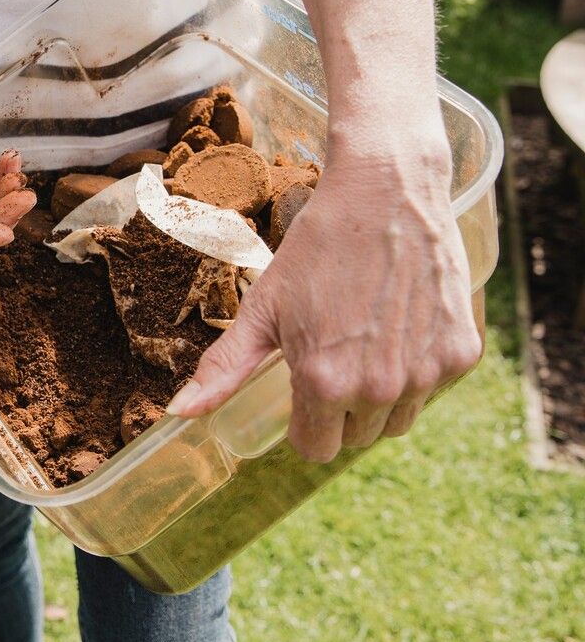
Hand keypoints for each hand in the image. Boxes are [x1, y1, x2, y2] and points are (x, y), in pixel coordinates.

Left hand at [165, 146, 481, 461]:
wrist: (386, 193)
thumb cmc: (317, 248)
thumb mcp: (263, 307)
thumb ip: (224, 368)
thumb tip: (179, 414)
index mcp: (324, 383)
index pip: (314, 448)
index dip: (303, 420)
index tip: (303, 383)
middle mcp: (379, 389)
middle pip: (355, 437)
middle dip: (340, 408)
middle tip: (334, 350)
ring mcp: (426, 374)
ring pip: (397, 420)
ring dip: (381, 396)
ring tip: (365, 339)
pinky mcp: (462, 354)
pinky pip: (434, 388)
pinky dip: (418, 368)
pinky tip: (400, 324)